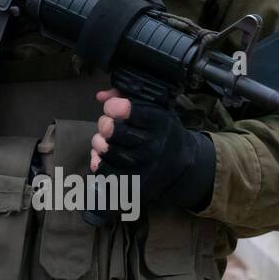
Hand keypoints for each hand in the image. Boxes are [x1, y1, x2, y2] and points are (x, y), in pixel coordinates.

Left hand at [90, 88, 215, 209]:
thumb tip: (101, 96)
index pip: (125, 110)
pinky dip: (98, 161)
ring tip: (106, 141)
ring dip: (99, 142)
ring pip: (105, 150)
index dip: (113, 106)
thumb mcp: (154, 108)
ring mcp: (143, 167)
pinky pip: (103, 171)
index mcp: (159, 123)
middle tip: (107, 125)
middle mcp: (152, 146)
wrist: (180, 164)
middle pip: (111, 130)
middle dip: (105, 124)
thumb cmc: (161, 131)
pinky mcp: (133, 184)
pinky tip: (103, 156)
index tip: (112, 107)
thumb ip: (126, 95)